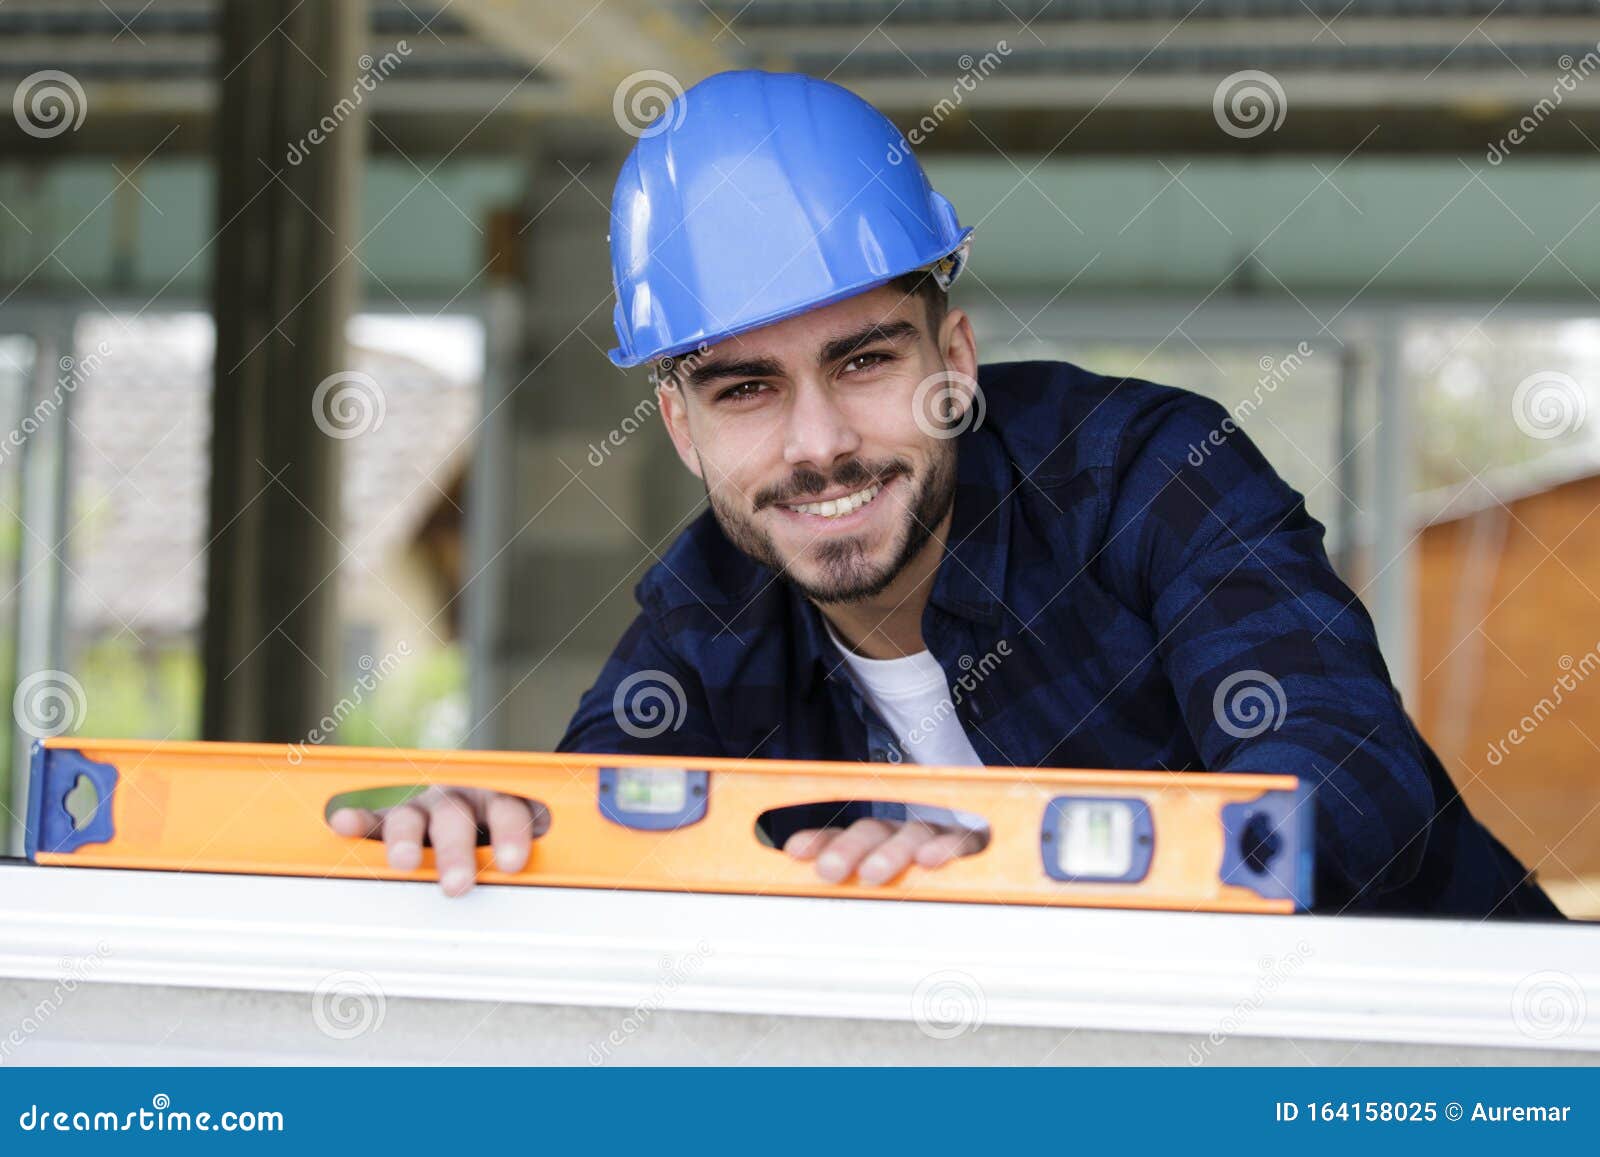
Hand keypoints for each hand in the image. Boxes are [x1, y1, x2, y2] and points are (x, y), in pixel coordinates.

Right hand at [328, 786, 548, 897]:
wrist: (491, 801)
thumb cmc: (510, 834)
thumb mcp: (531, 842)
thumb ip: (535, 859)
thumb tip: (563, 896)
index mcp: (502, 799)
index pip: (508, 811)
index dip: (511, 836)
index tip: (514, 864)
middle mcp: (462, 798)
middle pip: (456, 818)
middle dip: (456, 852)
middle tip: (457, 884)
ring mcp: (425, 806)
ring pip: (413, 816)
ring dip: (407, 838)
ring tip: (404, 861)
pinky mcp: (394, 817)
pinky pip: (373, 819)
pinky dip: (359, 822)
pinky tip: (343, 825)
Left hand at [782, 817, 985, 885]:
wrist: (999, 870)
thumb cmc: (928, 891)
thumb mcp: (887, 896)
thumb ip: (854, 893)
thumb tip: (810, 891)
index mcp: (877, 843)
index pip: (843, 837)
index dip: (821, 842)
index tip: (796, 852)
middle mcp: (904, 835)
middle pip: (873, 831)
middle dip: (849, 849)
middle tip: (830, 871)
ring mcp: (939, 836)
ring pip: (912, 834)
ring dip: (891, 852)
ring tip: (874, 874)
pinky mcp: (976, 843)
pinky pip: (960, 842)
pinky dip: (945, 850)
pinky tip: (931, 861)